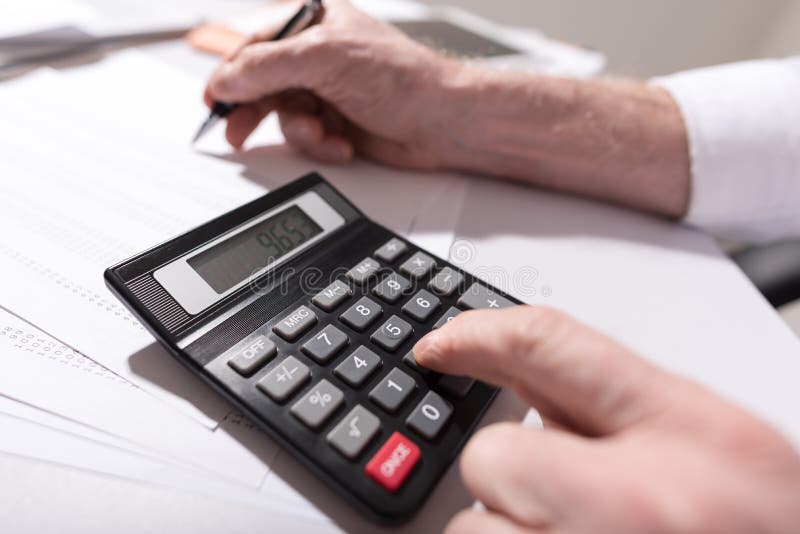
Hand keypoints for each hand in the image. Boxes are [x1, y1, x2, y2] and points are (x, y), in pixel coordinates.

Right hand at [205, 0, 466, 167]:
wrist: (444, 123)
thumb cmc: (403, 79)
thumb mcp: (325, 60)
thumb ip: (267, 68)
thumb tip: (225, 79)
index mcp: (314, 23)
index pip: (254, 45)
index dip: (230, 74)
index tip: (214, 100)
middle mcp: (318, 55)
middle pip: (263, 84)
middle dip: (257, 110)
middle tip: (238, 133)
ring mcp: (327, 89)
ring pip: (284, 115)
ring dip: (302, 131)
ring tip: (324, 134)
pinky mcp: (337, 121)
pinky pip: (308, 136)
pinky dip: (321, 144)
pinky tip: (342, 142)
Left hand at [413, 306, 799, 532]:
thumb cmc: (770, 526)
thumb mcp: (715, 442)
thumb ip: (616, 399)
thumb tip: (516, 371)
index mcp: (690, 432)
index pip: (547, 344)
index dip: (477, 334)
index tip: (438, 345)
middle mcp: (637, 501)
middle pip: (492, 455)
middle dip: (514, 473)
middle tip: (569, 499)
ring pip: (475, 527)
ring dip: (509, 531)